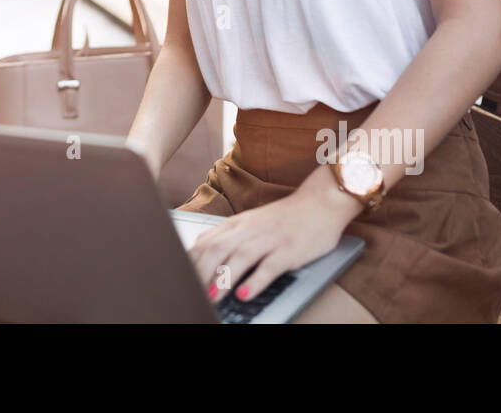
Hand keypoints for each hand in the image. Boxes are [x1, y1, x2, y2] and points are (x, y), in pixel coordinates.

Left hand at [188, 175, 358, 304]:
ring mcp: (270, 239)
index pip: (206, 242)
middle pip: (218, 249)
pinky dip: (255, 281)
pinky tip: (245, 294)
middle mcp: (250, 230)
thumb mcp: (251, 223)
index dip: (191, 261)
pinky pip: (270, 267)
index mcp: (238, 224)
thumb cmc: (285, 217)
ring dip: (224, 279)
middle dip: (201, 272)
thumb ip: (228, 236)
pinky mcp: (289, 250)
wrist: (320, 202)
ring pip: (240, 257)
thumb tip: (200, 252)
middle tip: (191, 292)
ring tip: (212, 298)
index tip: (180, 278)